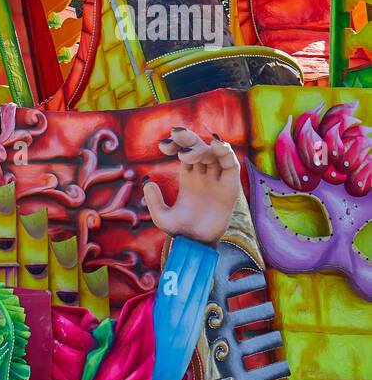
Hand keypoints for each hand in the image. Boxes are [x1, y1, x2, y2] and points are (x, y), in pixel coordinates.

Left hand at [143, 127, 239, 244]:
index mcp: (188, 179)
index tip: (163, 145)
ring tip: (188, 152)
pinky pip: (231, 165)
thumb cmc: (181, 232)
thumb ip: (154, 201)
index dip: (176, 145)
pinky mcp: (230, 187)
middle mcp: (204, 176)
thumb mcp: (162, 217)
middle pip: (199, 149)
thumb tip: (148, 182)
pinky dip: (226, 152)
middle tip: (174, 134)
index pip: (184, 154)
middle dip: (187, 140)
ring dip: (203, 146)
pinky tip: (216, 145)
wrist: (198, 245)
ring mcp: (218, 180)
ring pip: (214, 153)